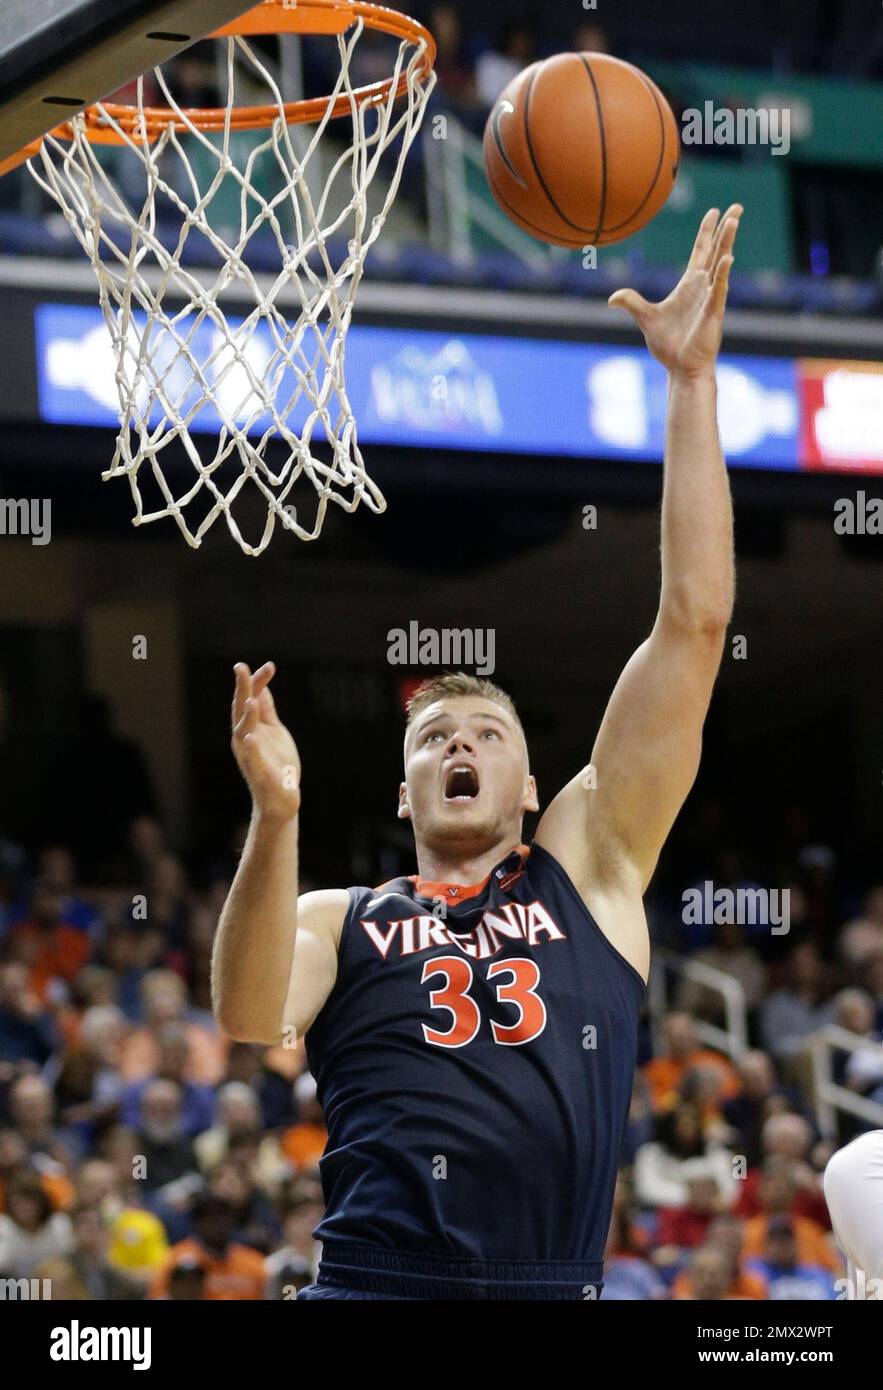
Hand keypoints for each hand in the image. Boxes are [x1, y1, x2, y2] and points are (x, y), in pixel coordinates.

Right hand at [231, 662, 300, 820]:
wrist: (281, 798)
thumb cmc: (276, 764)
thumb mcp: (274, 731)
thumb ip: (266, 711)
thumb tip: (260, 687)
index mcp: (249, 727)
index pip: (251, 698)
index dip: (258, 681)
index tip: (270, 666)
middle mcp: (244, 738)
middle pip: (240, 709)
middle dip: (242, 689)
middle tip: (241, 668)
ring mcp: (249, 755)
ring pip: (242, 732)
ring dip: (246, 716)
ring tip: (251, 699)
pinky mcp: (258, 773)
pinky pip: (251, 759)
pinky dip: (250, 747)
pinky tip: (250, 736)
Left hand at [608, 204, 742, 378]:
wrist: (681, 368)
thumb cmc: (668, 345)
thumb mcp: (646, 318)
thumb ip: (632, 303)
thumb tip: (612, 298)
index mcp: (690, 284)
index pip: (701, 251)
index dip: (707, 231)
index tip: (713, 211)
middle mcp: (703, 287)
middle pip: (717, 250)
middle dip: (726, 228)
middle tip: (738, 206)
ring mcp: (710, 298)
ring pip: (721, 264)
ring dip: (727, 243)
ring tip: (734, 221)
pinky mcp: (713, 313)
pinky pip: (719, 290)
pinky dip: (723, 275)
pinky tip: (727, 259)